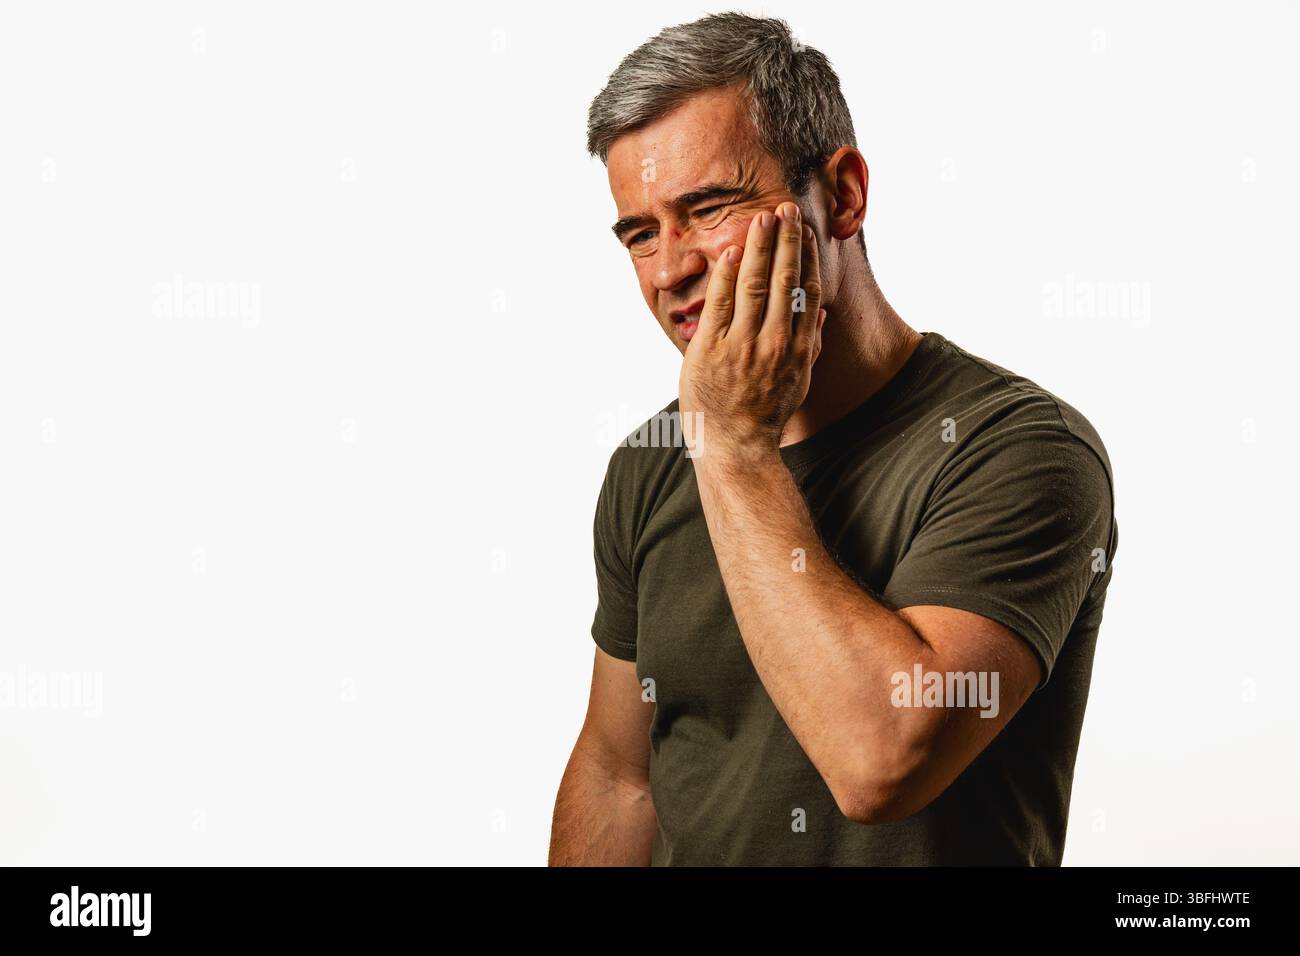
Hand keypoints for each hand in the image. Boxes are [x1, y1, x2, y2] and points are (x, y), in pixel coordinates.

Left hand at [678, 201, 824, 464]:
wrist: (735, 446)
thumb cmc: (766, 414)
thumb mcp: (799, 382)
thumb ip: (810, 344)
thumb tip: (821, 311)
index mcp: (797, 349)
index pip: (806, 292)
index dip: (807, 258)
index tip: (806, 232)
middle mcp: (773, 344)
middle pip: (783, 281)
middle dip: (786, 241)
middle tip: (788, 210)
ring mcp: (741, 346)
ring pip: (754, 286)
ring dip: (759, 248)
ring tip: (764, 219)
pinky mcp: (710, 350)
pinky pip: (720, 303)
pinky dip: (728, 275)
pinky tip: (733, 251)